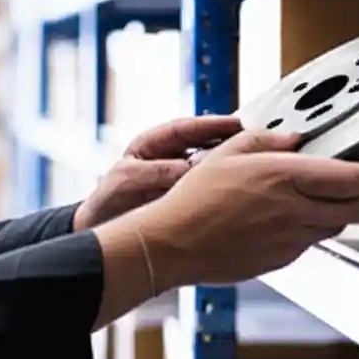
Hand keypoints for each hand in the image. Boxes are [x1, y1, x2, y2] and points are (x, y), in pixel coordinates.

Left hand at [73, 115, 242, 231]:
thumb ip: (158, 173)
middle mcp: (170, 158)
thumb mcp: (128, 182)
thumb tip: (189, 169)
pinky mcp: (186, 201)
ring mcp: (180, 180)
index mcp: (153, 145)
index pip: (188, 128)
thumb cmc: (108, 203)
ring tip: (255, 165)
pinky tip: (242, 192)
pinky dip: (225, 188)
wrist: (102, 234)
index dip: (213, 124)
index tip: (237, 124)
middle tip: (255, 142)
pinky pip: (209, 190)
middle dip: (230, 142)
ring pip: (212, 167)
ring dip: (231, 166)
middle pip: (206, 144)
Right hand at [102, 129, 358, 293]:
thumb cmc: (193, 199)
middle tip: (358, 183)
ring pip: (332, 227)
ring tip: (318, 200)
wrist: (174, 243)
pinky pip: (308, 244)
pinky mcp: (280, 260)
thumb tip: (291, 139)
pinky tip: (287, 221)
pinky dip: (309, 231)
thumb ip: (264, 142)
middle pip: (351, 206)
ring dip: (335, 213)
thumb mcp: (226, 153)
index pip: (352, 177)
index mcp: (285, 177)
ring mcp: (289, 239)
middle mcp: (294, 210)